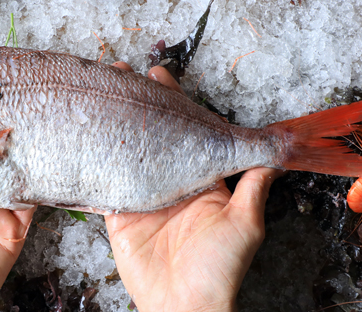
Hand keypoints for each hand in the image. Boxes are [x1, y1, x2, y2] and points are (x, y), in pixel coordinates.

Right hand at [106, 63, 281, 311]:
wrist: (183, 306)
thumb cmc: (219, 267)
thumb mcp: (245, 221)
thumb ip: (255, 184)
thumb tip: (276, 152)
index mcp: (202, 180)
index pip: (189, 132)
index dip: (175, 103)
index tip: (161, 76)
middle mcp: (172, 182)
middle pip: (155, 134)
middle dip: (140, 103)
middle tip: (124, 74)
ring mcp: (143, 194)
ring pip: (127, 148)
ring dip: (116, 120)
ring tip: (102, 90)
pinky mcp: (120, 211)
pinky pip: (105, 178)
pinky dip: (96, 156)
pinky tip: (86, 130)